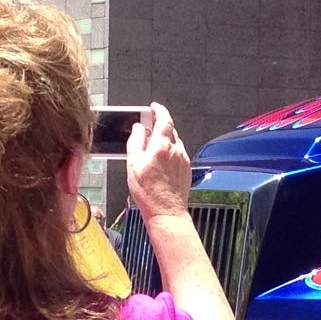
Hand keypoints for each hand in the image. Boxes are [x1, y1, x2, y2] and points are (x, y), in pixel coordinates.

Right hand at [127, 102, 192, 220]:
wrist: (166, 212)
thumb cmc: (149, 193)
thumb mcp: (133, 164)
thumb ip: (135, 142)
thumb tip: (138, 129)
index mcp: (162, 146)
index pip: (164, 119)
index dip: (159, 110)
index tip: (154, 107)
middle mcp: (176, 150)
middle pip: (169, 131)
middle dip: (159, 128)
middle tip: (147, 131)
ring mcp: (183, 160)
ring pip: (174, 143)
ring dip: (164, 142)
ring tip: (151, 153)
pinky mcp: (187, 169)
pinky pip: (178, 155)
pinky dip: (169, 154)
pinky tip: (160, 166)